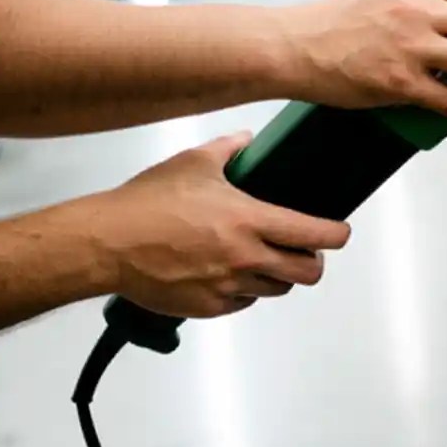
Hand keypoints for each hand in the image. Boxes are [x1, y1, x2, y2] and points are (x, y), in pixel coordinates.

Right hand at [87, 132, 351, 318]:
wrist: (106, 244)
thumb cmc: (146, 204)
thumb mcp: (193, 164)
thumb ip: (230, 149)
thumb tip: (247, 139)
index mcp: (250, 221)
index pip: (316, 235)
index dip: (337, 235)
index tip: (340, 232)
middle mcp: (246, 257)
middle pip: (308, 273)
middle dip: (314, 263)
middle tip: (305, 251)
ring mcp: (230, 286)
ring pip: (278, 289)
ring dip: (278, 276)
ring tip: (262, 258)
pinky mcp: (211, 307)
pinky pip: (244, 303)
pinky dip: (245, 290)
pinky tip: (229, 272)